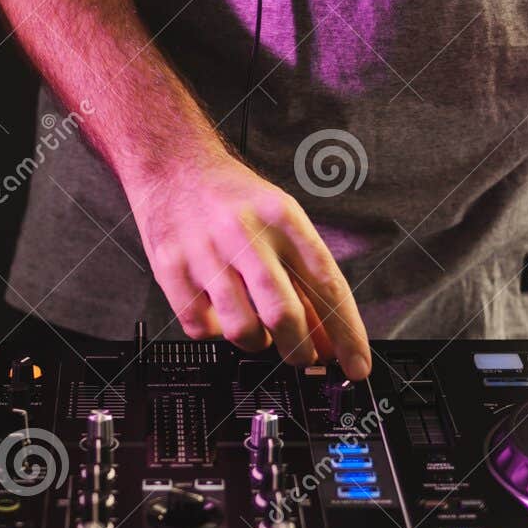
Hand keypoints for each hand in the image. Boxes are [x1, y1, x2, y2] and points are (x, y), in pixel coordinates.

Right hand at [125, 153, 371, 378]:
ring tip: (258, 330)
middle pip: (284, 314)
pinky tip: (220, 314)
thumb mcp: (279, 219)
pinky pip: (202, 327)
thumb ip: (301, 274)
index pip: (326, 284)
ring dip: (258, 343)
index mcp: (283, 217)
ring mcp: (206, 253)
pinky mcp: (173, 270)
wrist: (172, 163)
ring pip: (243, 329)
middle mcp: (246, 234)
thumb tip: (326, 335)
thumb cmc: (231, 196)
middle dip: (301, 350)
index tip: (355, 363)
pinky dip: (217, 332)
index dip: (346, 332)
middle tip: (304, 358)